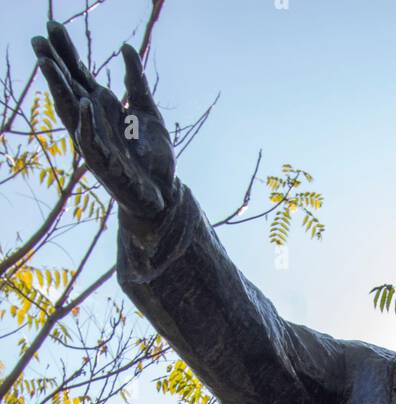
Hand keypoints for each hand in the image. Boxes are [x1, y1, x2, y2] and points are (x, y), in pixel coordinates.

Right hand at [31, 21, 175, 225]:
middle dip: (53, 65)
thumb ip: (135, 80)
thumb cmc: (154, 156)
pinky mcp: (105, 164)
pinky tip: (85, 103)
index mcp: (102, 107)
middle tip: (38, 40)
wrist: (165, 192)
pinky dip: (88, 124)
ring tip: (48, 64)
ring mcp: (97, 142)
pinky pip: (92, 142)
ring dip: (59, 90)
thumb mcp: (147, 109)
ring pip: (72, 113)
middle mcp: (94, 122)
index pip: (78, 74)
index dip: (65, 51)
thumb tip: (125, 47)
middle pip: (69, 89)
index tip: (51, 26)